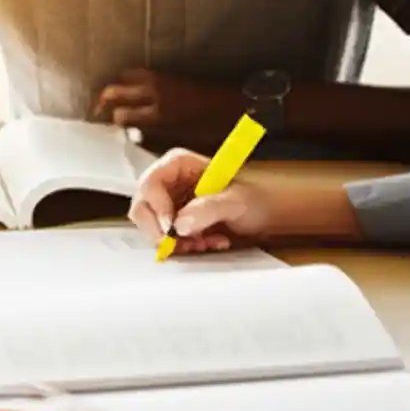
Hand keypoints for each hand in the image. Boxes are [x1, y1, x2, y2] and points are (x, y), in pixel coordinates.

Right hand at [92, 69, 241, 143]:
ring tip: (111, 98)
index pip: (121, 115)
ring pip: (124, 76)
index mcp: (159, 114)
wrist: (239, 105)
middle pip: (114, 91)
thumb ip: (156, 137)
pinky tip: (131, 89)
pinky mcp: (168, 73)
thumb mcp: (184, 141)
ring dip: (114, 86)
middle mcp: (155, 93)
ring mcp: (161, 80)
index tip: (109, 128)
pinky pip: (139, 72)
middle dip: (101, 101)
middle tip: (96, 111)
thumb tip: (136, 135)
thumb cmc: (215, 129)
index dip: (112, 122)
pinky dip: (128, 79)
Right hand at [128, 149, 274, 254]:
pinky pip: (165, 238)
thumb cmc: (254, 197)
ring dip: (176, 242)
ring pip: (152, 227)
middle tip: (183, 245)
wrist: (266, 212)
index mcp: (178, 164)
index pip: (150, 184)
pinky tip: (208, 243)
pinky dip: (183, 246)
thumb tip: (179, 225)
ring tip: (207, 243)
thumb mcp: (236, 201)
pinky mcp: (172, 222)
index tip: (170, 229)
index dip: (156, 208)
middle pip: (143, 207)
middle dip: (162, 231)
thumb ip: (208, 209)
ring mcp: (168, 202)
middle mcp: (167, 181)